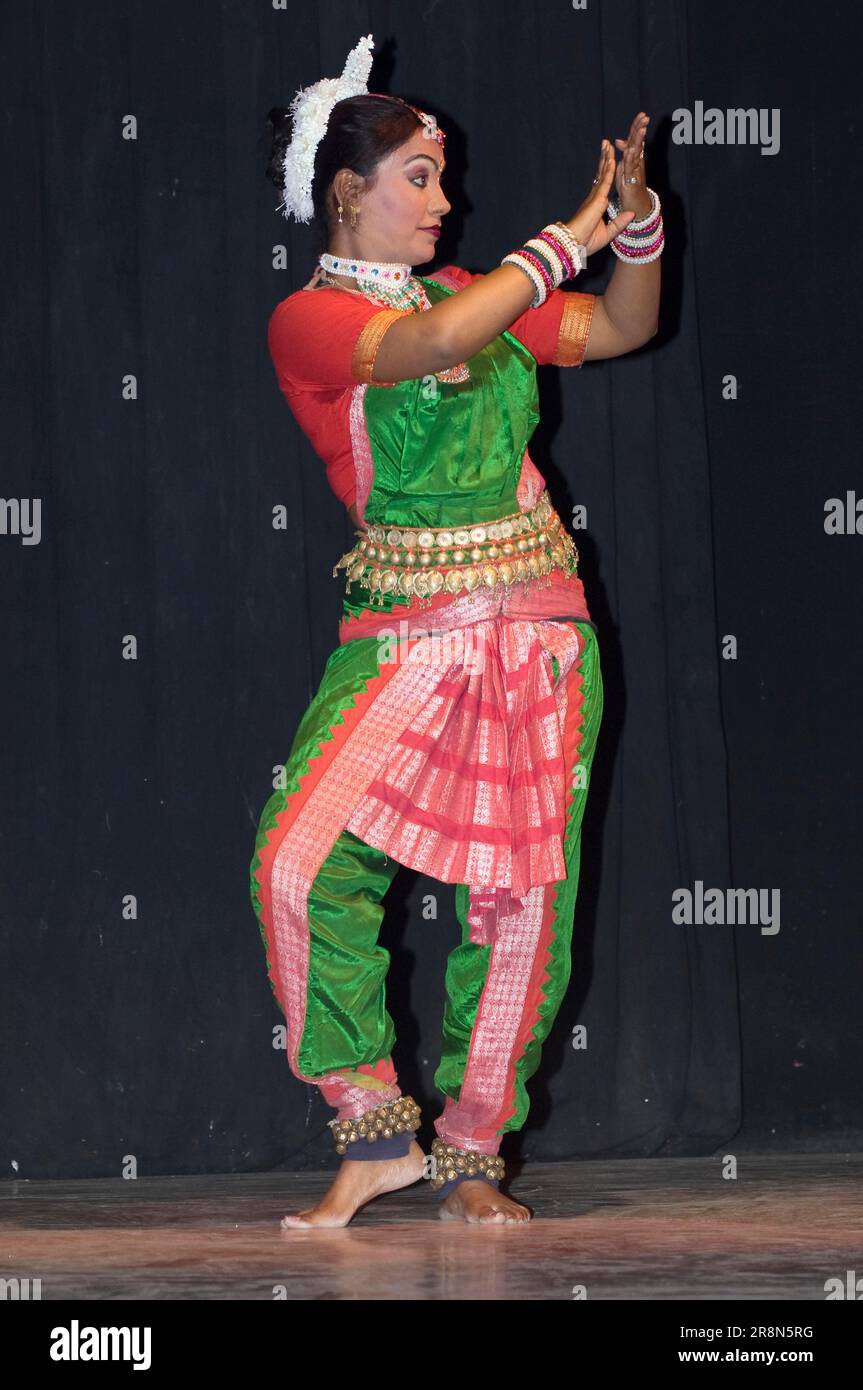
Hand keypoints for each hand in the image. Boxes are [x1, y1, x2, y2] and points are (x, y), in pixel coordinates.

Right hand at [565, 141, 636, 256]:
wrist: (574, 246)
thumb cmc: (586, 242)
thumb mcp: (609, 233)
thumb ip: (619, 223)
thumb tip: (631, 214)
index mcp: (596, 205)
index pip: (603, 184)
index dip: (606, 171)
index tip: (609, 160)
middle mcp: (594, 198)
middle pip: (601, 174)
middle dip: (604, 159)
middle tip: (606, 144)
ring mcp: (595, 198)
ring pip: (603, 173)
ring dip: (606, 158)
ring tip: (608, 144)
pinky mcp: (597, 200)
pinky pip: (605, 181)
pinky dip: (609, 169)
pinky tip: (612, 158)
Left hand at [613, 112, 651, 218]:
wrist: (637, 205)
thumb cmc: (630, 185)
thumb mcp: (624, 166)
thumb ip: (624, 152)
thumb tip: (618, 140)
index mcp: (634, 157)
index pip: (635, 139)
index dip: (637, 127)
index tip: (642, 114)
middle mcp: (636, 162)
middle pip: (638, 142)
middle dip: (640, 129)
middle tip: (645, 117)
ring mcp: (634, 170)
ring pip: (636, 153)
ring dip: (638, 140)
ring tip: (641, 129)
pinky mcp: (631, 180)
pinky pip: (630, 168)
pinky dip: (631, 158)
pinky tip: (632, 150)